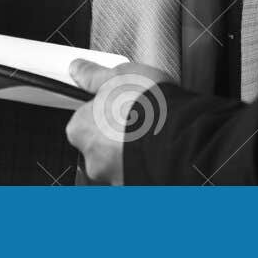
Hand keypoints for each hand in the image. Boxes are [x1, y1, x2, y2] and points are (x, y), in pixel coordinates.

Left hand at [65, 60, 174, 184]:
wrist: (179, 133)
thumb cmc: (147, 105)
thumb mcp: (118, 75)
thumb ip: (94, 75)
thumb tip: (79, 69)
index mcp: (81, 130)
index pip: (82, 121)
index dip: (100, 110)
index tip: (115, 104)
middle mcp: (93, 159)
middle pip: (99, 145)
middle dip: (116, 134)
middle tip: (136, 117)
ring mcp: (115, 177)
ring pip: (120, 162)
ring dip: (132, 150)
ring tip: (152, 132)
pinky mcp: (138, 188)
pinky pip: (138, 174)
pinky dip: (146, 164)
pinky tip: (159, 149)